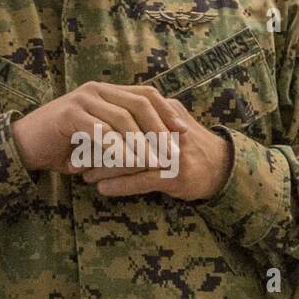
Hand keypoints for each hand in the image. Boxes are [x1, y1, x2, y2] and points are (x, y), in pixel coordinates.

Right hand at [11, 81, 187, 174]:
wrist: (23, 146)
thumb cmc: (63, 145)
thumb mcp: (98, 139)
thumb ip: (122, 137)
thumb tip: (157, 148)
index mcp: (106, 91)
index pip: (146, 94)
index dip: (167, 112)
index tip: (184, 132)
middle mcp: (97, 90)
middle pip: (140, 103)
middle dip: (160, 128)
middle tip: (174, 150)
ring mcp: (82, 100)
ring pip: (123, 118)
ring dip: (143, 142)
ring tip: (156, 162)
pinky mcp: (69, 115)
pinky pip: (101, 131)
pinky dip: (118, 147)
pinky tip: (129, 162)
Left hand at [70, 97, 232, 201]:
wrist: (224, 168)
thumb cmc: (190, 146)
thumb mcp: (171, 121)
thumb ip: (147, 114)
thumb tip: (111, 112)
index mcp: (164, 110)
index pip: (125, 115)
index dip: (99, 127)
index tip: (78, 138)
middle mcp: (167, 129)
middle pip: (123, 135)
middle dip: (95, 148)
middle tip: (74, 159)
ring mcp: (172, 152)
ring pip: (129, 158)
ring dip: (103, 168)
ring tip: (84, 176)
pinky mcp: (176, 175)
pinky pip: (141, 180)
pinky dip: (120, 184)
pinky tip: (104, 189)